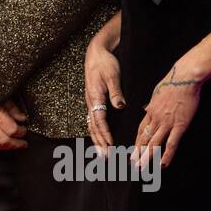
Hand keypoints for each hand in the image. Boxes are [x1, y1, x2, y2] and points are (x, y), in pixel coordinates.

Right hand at [0, 99, 28, 150]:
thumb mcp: (0, 94)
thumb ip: (12, 107)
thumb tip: (22, 118)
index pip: (11, 129)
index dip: (21, 132)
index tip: (24, 130)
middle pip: (3, 140)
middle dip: (16, 144)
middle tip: (22, 143)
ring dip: (5, 147)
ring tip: (13, 145)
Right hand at [85, 32, 124, 151]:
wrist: (95, 53)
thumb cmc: (105, 63)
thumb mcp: (112, 75)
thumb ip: (116, 92)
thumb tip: (120, 106)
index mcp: (95, 98)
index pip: (99, 120)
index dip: (105, 134)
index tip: (111, 145)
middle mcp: (91, 102)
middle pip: (93, 127)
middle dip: (99, 143)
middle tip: (105, 158)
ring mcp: (91, 103)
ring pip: (91, 126)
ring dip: (96, 141)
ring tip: (101, 154)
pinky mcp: (94, 101)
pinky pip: (93, 121)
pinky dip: (96, 133)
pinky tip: (100, 140)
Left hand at [134, 63, 202, 170]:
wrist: (184, 77)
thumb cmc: (173, 82)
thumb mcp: (157, 92)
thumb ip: (152, 103)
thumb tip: (148, 108)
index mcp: (150, 111)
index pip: (140, 130)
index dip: (136, 142)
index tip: (133, 151)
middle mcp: (156, 119)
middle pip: (144, 139)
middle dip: (138, 153)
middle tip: (133, 165)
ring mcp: (167, 123)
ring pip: (154, 144)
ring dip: (147, 157)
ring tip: (142, 168)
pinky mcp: (179, 126)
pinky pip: (171, 143)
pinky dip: (166, 155)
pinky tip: (162, 164)